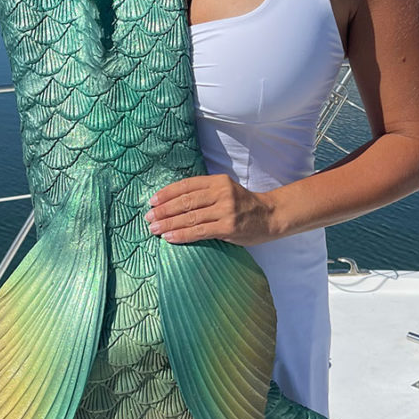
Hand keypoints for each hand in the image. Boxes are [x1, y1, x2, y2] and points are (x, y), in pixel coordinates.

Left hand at [145, 174, 276, 245]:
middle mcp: (221, 193)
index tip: (152, 201)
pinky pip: (199, 232)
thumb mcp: (225, 191)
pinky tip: (170, 237)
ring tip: (154, 229)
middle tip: (148, 217)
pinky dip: (182, 235)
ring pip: (190, 217)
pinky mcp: (228, 227)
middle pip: (185, 201)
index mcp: (218, 181)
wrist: (270, 216)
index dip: (167, 193)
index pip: (186, 185)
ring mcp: (226, 210)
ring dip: (168, 224)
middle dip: (164, 210)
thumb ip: (204, 193)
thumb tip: (172, 203)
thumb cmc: (243, 205)